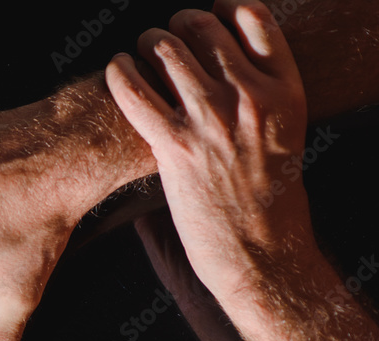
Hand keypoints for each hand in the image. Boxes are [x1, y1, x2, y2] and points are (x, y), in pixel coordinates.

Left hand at [105, 0, 313, 305]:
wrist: (264, 255)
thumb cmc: (271, 206)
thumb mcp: (282, 140)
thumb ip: (259, 104)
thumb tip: (222, 80)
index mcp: (285, 90)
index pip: (253, 18)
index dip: (222, 11)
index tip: (206, 19)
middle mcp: (251, 97)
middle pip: (202, 27)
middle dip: (176, 28)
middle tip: (162, 42)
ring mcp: (212, 119)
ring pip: (165, 50)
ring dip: (144, 46)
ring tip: (136, 56)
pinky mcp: (176, 147)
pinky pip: (135, 91)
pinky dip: (120, 74)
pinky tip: (117, 72)